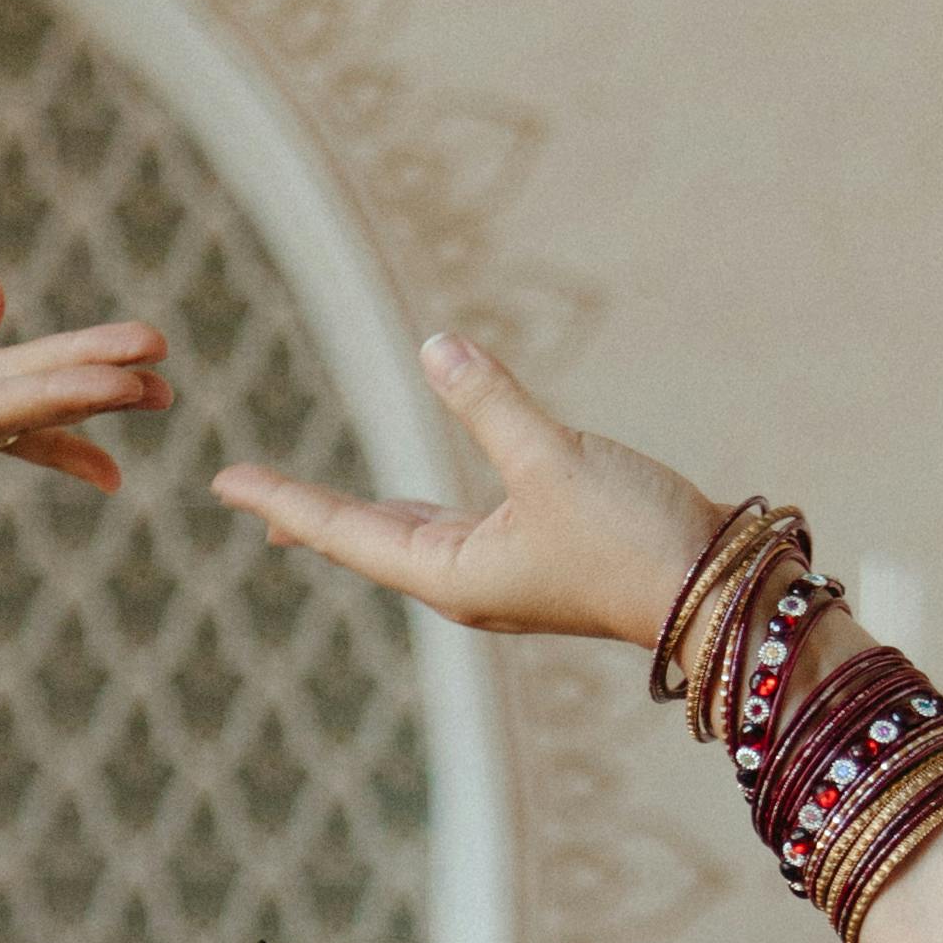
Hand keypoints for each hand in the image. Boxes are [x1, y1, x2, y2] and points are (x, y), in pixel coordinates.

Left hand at [213, 331, 709, 647]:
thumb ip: (491, 404)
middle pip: (366, 542)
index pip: (343, 531)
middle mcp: (467, 581)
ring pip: (412, 540)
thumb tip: (434, 346)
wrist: (718, 596)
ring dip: (361, 521)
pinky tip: (415, 505)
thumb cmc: (635, 539)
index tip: (224, 483)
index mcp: (451, 573)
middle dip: (309, 520)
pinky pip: (456, 533)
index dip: (283, 501)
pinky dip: (420, 513)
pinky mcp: (541, 558)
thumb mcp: (556, 460)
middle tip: (251, 501)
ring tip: (310, 514)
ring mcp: (503, 574)